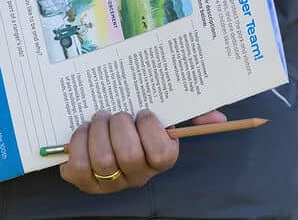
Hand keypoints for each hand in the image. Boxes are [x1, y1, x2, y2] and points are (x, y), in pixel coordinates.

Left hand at [60, 108, 225, 193]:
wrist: (106, 140)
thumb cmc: (140, 126)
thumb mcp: (166, 117)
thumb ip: (194, 114)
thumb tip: (219, 118)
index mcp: (161, 160)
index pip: (161, 152)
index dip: (149, 128)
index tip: (142, 113)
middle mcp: (138, 177)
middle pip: (129, 155)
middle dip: (120, 125)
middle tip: (117, 113)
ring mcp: (111, 183)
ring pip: (102, 159)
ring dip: (97, 130)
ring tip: (99, 118)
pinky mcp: (84, 183)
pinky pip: (78, 166)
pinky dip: (78, 142)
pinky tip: (84, 131)